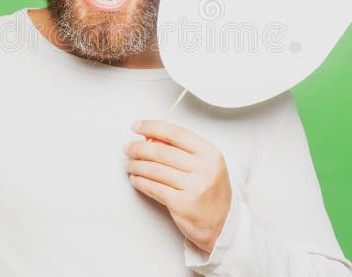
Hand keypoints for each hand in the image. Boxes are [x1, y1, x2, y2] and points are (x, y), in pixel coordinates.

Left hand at [124, 120, 231, 252]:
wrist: (222, 225)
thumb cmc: (212, 194)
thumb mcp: (207, 166)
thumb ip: (184, 150)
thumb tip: (151, 138)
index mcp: (210, 154)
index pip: (175, 133)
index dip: (152, 127)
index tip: (137, 126)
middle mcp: (204, 168)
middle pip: (161, 151)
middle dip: (139, 148)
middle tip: (128, 148)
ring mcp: (194, 186)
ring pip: (155, 169)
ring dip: (137, 165)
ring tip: (130, 164)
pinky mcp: (182, 204)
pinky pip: (154, 188)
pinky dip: (140, 182)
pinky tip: (136, 179)